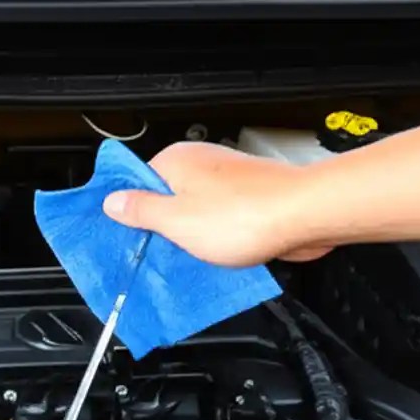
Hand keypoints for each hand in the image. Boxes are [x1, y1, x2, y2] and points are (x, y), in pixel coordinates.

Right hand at [102, 141, 331, 266]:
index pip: (135, 183)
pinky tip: (220, 254)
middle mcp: (200, 163)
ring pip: (195, 210)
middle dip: (162, 227)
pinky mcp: (250, 196)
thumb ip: (141, 211)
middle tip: (157, 253)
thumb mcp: (176, 221)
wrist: (305, 215)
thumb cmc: (246, 215)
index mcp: (174, 162)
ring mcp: (227, 179)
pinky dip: (217, 236)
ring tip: (191, 257)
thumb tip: (113, 202)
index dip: (129, 212)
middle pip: (166, 197)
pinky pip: (222, 218)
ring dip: (191, 235)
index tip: (126, 236)